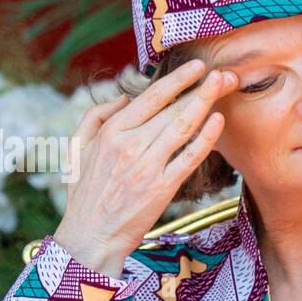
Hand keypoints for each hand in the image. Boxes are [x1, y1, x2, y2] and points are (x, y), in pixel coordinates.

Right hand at [52, 60, 238, 277]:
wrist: (92, 234)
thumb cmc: (86, 192)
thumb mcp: (78, 147)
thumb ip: (96, 116)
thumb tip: (123, 97)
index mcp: (111, 132)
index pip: (151, 97)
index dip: (177, 80)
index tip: (197, 66)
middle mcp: (130, 145)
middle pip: (172, 109)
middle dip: (200, 88)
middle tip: (222, 73)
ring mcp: (148, 166)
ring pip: (183, 127)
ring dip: (206, 103)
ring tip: (224, 86)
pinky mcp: (162, 187)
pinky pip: (189, 157)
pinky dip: (206, 137)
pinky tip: (219, 121)